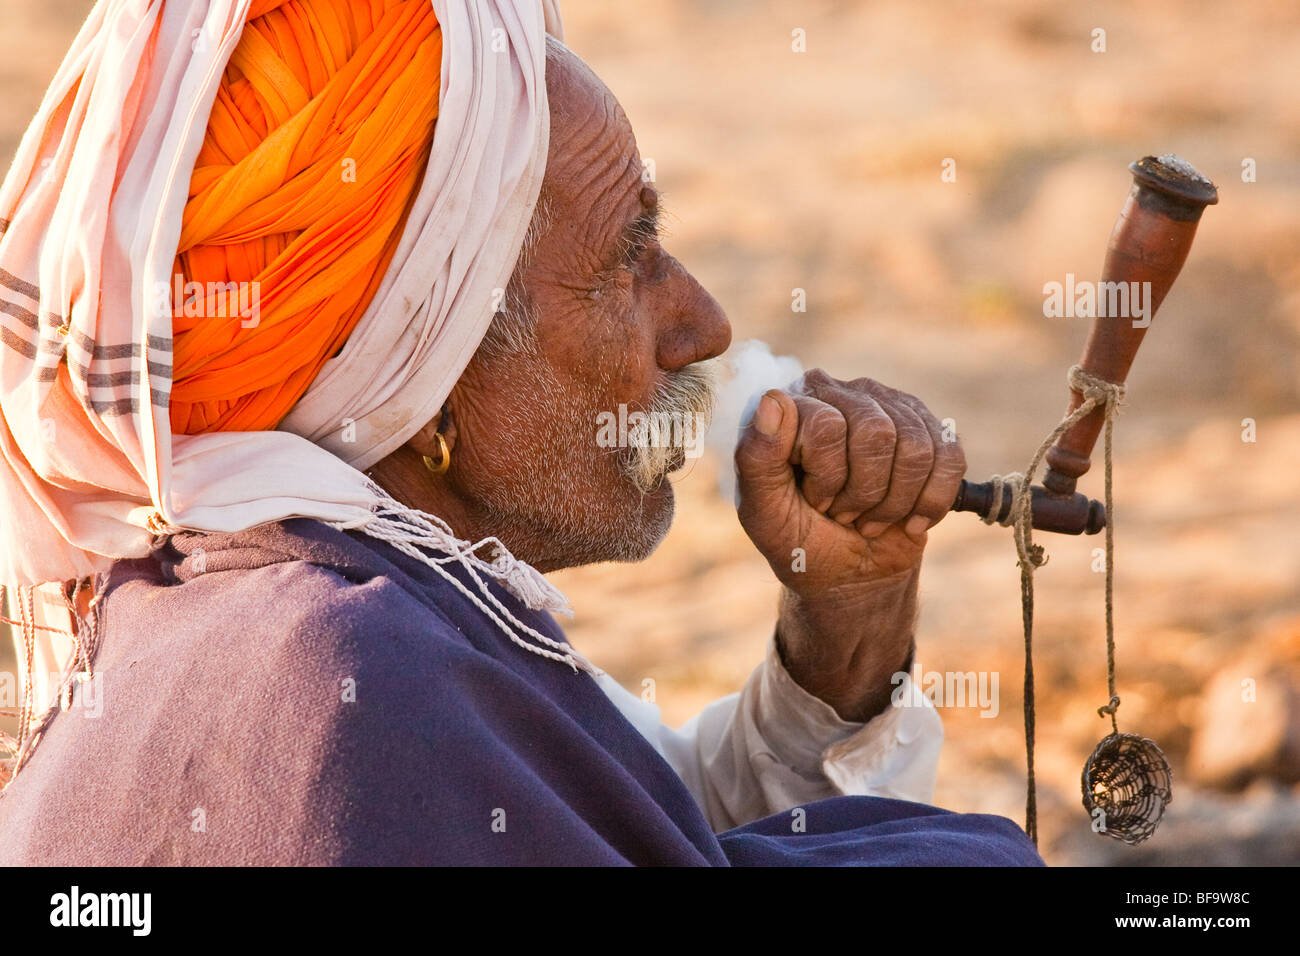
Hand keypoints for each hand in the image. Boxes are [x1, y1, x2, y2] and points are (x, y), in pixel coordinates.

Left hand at [734, 368, 965, 720]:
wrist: (848, 573)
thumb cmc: (798, 540)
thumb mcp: (763, 512)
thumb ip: (756, 458)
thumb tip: (773, 400)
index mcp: (793, 404)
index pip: (827, 425)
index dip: (827, 478)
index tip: (814, 501)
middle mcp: (840, 392)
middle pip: (876, 433)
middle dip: (863, 492)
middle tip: (844, 513)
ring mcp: (888, 406)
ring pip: (915, 447)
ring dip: (895, 502)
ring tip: (871, 518)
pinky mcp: (929, 430)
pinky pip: (950, 457)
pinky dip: (931, 502)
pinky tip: (909, 519)